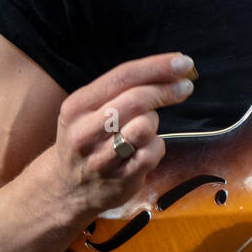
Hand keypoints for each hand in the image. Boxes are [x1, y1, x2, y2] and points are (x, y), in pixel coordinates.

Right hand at [49, 52, 196, 220]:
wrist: (65, 190)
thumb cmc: (88, 138)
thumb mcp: (88, 109)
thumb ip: (122, 89)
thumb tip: (173, 69)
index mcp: (77, 106)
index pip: (123, 76)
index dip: (157, 67)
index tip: (183, 62)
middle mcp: (85, 131)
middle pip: (136, 100)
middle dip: (166, 90)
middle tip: (185, 86)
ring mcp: (101, 159)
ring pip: (145, 126)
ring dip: (154, 122)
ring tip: (145, 128)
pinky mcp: (119, 179)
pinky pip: (152, 152)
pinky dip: (156, 147)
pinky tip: (146, 149)